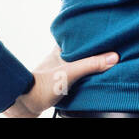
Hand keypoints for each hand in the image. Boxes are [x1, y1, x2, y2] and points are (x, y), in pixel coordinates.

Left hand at [2, 47, 118, 117]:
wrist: (25, 105)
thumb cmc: (41, 86)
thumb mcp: (70, 72)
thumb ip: (91, 64)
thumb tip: (113, 57)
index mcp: (59, 49)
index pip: (77, 37)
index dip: (90, 36)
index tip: (104, 33)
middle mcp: (58, 59)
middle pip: (79, 52)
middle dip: (91, 52)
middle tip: (107, 50)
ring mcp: (58, 72)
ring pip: (77, 65)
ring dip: (87, 66)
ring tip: (102, 64)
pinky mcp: (58, 85)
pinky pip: (75, 78)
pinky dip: (83, 78)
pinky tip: (90, 80)